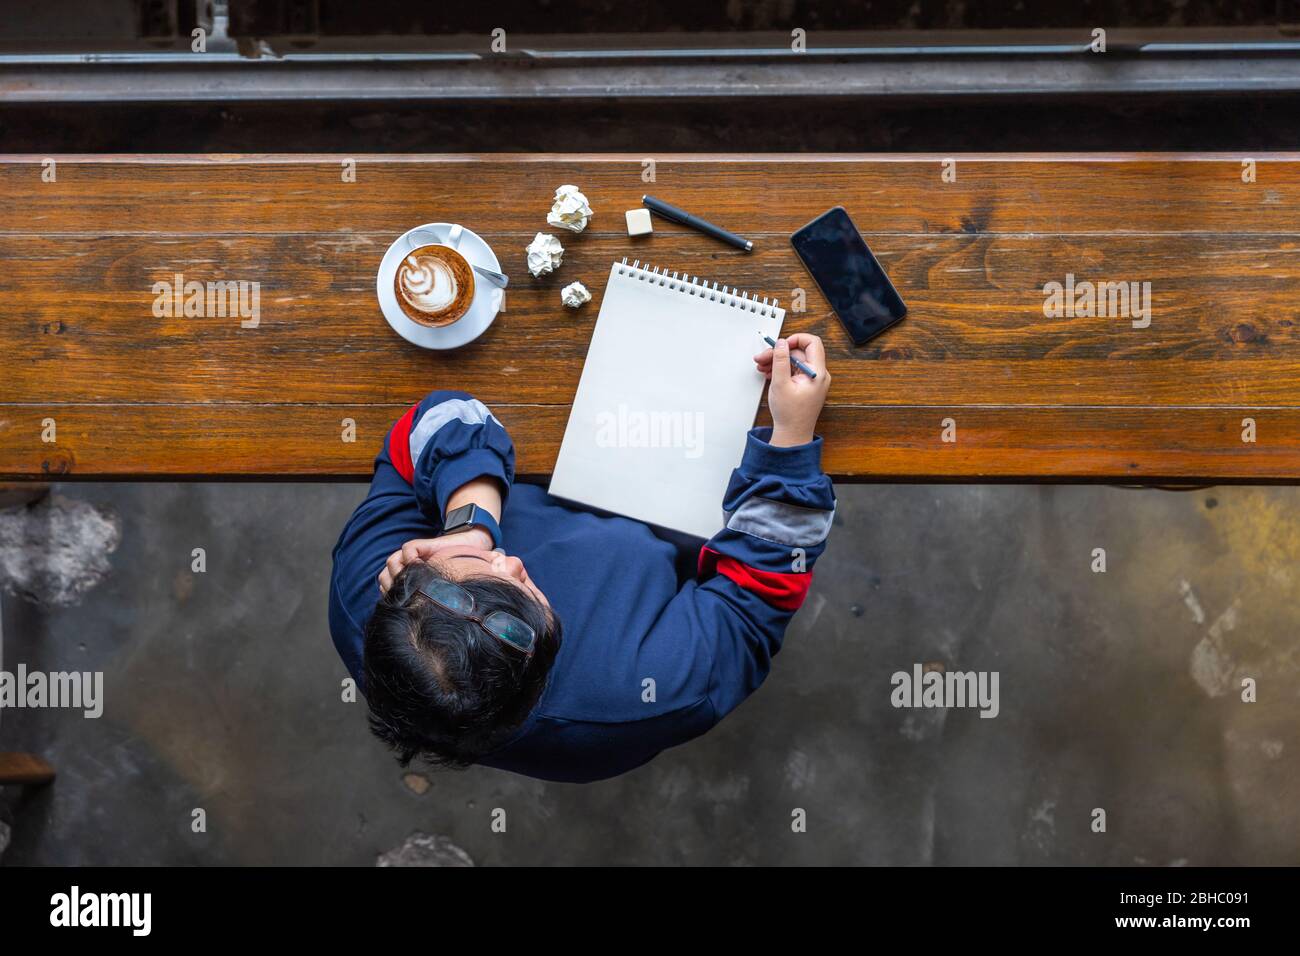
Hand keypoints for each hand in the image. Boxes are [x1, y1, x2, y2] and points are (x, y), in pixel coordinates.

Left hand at [377, 529, 492, 594]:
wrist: (471, 550)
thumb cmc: (455, 577)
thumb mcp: (438, 594)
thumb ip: (423, 602)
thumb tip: (410, 623)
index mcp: (405, 581)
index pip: (385, 587)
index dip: (389, 595)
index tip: (401, 603)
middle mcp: (405, 568)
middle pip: (385, 576)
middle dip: (392, 584)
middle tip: (408, 592)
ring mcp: (411, 557)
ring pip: (392, 562)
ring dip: (400, 571)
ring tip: (415, 579)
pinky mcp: (421, 546)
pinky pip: (407, 550)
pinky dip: (409, 557)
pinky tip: (421, 564)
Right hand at [753, 333, 830, 445]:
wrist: (792, 434)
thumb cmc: (790, 415)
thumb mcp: (780, 384)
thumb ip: (780, 360)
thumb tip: (781, 343)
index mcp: (817, 373)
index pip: (812, 343)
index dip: (796, 339)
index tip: (781, 344)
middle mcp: (818, 375)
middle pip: (799, 353)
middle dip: (779, 353)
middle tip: (763, 357)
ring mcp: (812, 380)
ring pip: (794, 361)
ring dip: (777, 361)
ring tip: (762, 367)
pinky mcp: (806, 385)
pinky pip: (794, 370)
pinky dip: (781, 370)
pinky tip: (769, 373)